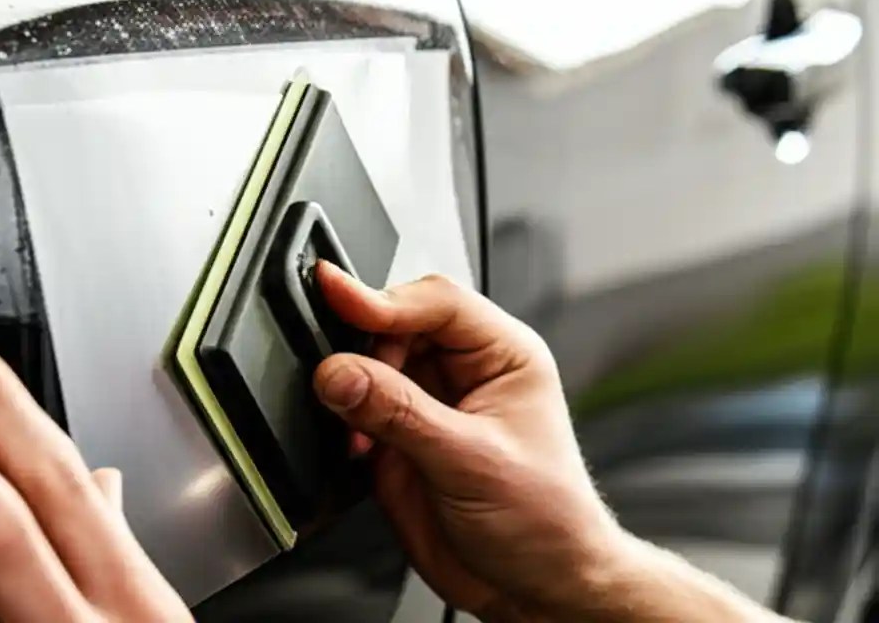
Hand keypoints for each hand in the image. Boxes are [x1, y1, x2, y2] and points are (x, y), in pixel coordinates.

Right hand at [312, 263, 623, 620]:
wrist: (536, 587)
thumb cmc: (545, 522)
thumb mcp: (471, 460)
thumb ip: (399, 412)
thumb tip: (340, 371)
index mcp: (503, 354)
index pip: (435, 301)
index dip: (382, 296)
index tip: (334, 291)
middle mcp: (464, 371)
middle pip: (394, 325)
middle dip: (362, 350)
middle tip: (340, 380)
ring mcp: (429, 404)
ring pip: (368, 364)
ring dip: (350, 390)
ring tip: (358, 431)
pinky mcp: (399, 439)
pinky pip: (355, 409)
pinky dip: (343, 423)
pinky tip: (356, 448)